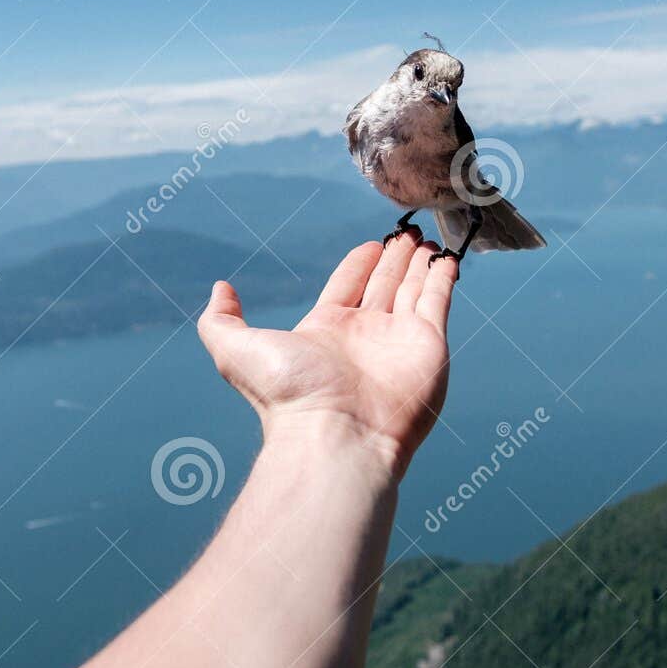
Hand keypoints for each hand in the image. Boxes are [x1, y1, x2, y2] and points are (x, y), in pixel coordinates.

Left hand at [197, 237, 457, 479]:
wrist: (335, 435)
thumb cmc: (286, 394)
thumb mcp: (236, 350)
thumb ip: (221, 320)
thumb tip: (220, 289)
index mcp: (326, 330)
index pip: (348, 285)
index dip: (360, 263)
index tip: (373, 243)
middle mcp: (365, 334)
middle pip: (383, 285)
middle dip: (395, 259)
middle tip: (406, 232)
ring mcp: (398, 339)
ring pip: (413, 289)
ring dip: (421, 264)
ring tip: (427, 238)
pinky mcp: (427, 343)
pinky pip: (437, 301)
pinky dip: (443, 278)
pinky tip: (446, 256)